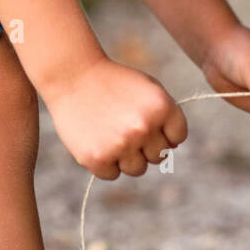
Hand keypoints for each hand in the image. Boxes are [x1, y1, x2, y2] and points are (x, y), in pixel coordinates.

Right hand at [41, 57, 187, 179]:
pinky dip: (104, 162)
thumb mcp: (148, 88)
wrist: (72, 75)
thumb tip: (172, 148)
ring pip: (137, 169)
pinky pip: (112, 174)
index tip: (147, 121)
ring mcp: (120, 145)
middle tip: (124, 125)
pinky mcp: (97, 159)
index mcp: (161, 108)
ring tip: (110, 132)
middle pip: (158, 157)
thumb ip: (166, 115)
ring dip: (126, 156)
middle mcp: (143, 128)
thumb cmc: (114, 82)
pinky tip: (96, 139)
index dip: (164, 132)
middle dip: (145, 145)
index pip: (177, 138)